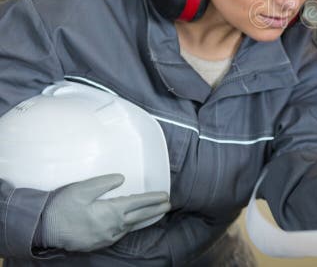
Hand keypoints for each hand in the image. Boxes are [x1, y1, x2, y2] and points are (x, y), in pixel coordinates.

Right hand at [37, 174, 170, 251]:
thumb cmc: (61, 207)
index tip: (165, 195)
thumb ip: (104, 183)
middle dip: (155, 210)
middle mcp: (112, 226)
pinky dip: (130, 227)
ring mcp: (105, 237)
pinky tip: (131, 224)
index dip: (153, 199)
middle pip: (139, 217)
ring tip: (156, 213)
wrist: (42, 229)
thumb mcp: (82, 189)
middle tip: (168, 205)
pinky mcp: (98, 243)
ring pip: (131, 227)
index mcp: (110, 212)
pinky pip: (120, 234)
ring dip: (144, 219)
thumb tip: (122, 178)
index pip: (138, 203)